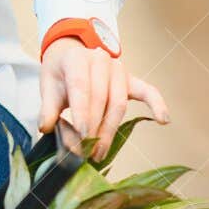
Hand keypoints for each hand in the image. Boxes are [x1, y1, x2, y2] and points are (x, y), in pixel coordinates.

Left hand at [38, 38, 168, 160]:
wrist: (72, 56)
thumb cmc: (60, 74)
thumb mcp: (48, 87)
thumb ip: (48, 108)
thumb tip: (46, 129)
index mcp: (76, 59)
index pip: (81, 88)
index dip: (81, 113)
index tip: (80, 137)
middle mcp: (100, 60)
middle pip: (101, 99)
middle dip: (94, 128)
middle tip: (86, 153)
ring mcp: (118, 68)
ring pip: (118, 103)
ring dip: (110, 130)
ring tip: (99, 152)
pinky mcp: (131, 79)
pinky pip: (147, 91)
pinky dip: (157, 104)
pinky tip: (163, 120)